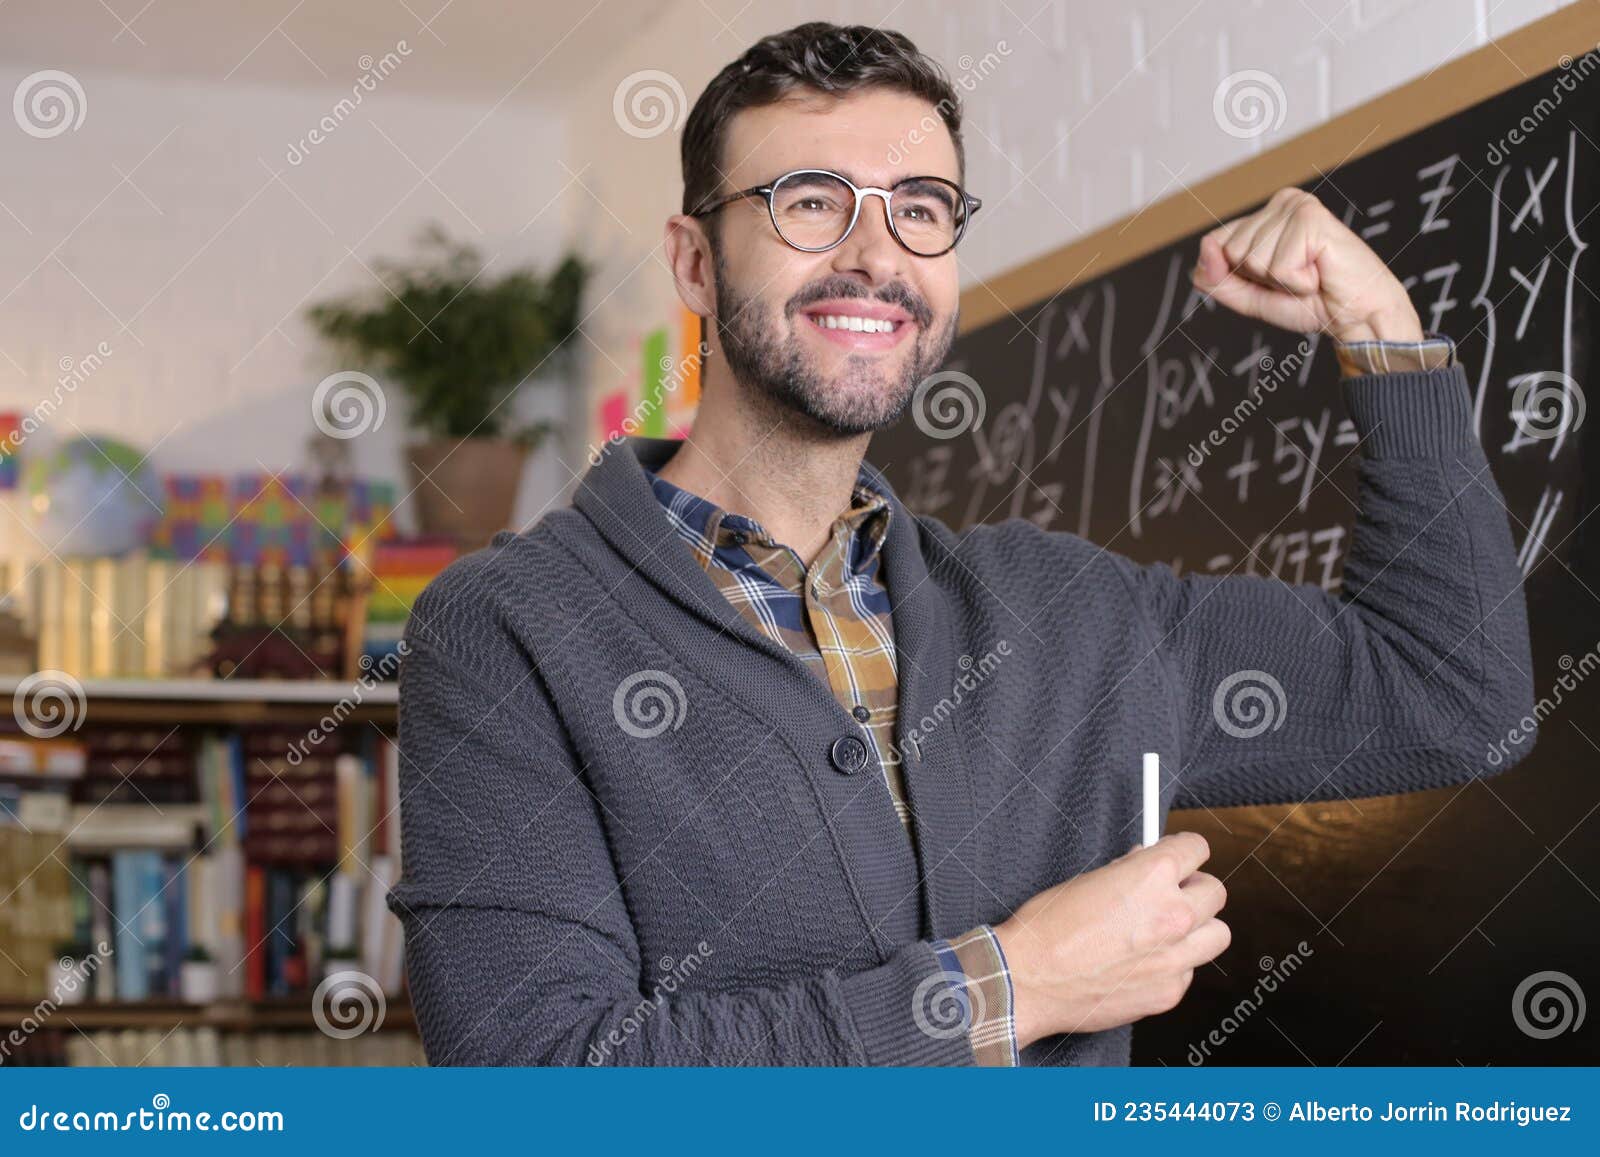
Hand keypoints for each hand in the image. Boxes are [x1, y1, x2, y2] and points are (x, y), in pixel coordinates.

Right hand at [992, 832, 1229, 1047]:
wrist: (1028, 979)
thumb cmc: (1046, 928)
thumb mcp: (1089, 879)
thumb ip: (1130, 871)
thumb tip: (1148, 865)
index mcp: (1152, 876)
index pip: (1197, 848)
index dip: (1183, 850)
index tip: (1178, 857)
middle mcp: (1173, 914)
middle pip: (1215, 891)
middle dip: (1194, 888)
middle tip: (1172, 893)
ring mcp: (1176, 958)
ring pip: (1218, 934)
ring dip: (1198, 928)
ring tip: (1168, 931)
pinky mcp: (1170, 992)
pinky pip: (1190, 970)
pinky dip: (1175, 965)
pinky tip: (1145, 963)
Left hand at [1190, 187, 1422, 343]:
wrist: (1357, 315)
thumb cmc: (1312, 302)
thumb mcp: (1250, 297)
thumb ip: (1218, 278)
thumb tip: (1204, 247)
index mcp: (1265, 215)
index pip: (1217, 244)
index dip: (1240, 275)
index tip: (1276, 278)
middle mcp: (1280, 203)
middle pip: (1232, 252)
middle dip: (1262, 278)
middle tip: (1299, 276)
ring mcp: (1296, 206)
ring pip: (1252, 259)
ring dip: (1282, 281)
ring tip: (1311, 273)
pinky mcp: (1310, 218)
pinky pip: (1277, 267)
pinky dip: (1297, 282)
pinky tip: (1320, 271)